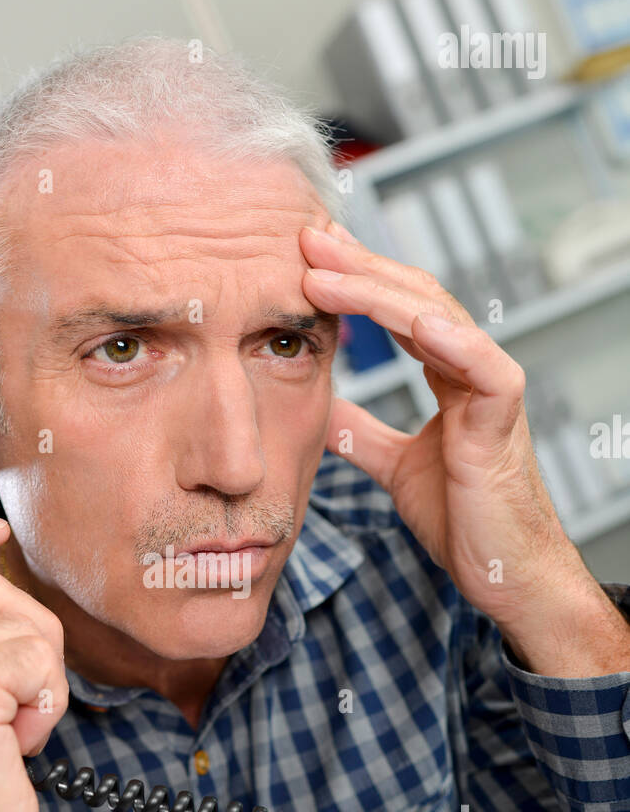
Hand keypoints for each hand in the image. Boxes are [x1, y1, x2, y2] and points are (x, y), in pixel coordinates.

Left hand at [299, 222, 585, 632]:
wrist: (503, 573)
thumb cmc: (462, 520)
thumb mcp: (393, 466)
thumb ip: (361, 432)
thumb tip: (319, 405)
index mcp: (448, 377)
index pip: (398, 311)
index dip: (354, 281)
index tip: (306, 259)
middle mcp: (470, 371)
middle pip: (414, 298)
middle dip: (359, 266)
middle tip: (307, 238)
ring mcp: (490, 389)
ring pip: (437, 318)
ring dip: (379, 292)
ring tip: (326, 272)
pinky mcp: (504, 418)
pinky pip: (482, 366)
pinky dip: (448, 339)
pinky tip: (410, 319)